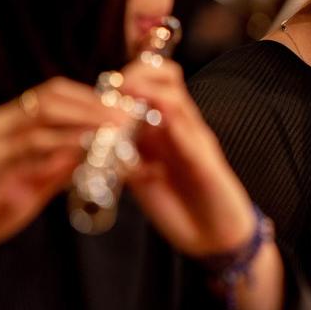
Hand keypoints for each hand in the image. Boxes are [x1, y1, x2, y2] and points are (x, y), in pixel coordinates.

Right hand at [0, 78, 126, 268]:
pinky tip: (83, 148)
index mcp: (12, 122)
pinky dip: (59, 145)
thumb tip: (101, 153)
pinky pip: (28, 147)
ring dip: (83, 120)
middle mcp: (1, 123)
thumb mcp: (35, 181)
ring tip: (113, 129)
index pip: (54, 92)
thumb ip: (63, 165)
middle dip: (93, 104)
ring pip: (42, 115)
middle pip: (51, 97)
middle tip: (126, 116)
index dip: (91, 96)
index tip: (124, 107)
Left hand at [117, 57, 284, 309]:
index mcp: (165, 130)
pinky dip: (169, 122)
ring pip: (176, 96)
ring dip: (149, 90)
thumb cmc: (181, 207)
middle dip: (138, 74)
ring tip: (126, 93)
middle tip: (116, 87)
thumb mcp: (143, 179)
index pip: (152, 86)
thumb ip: (124, 159)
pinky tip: (150, 121)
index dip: (128, 78)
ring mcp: (195, 140)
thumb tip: (95, 147)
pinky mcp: (205, 158)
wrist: (215, 234)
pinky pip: (187, 131)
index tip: (104, 88)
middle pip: (167, 79)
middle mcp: (182, 128)